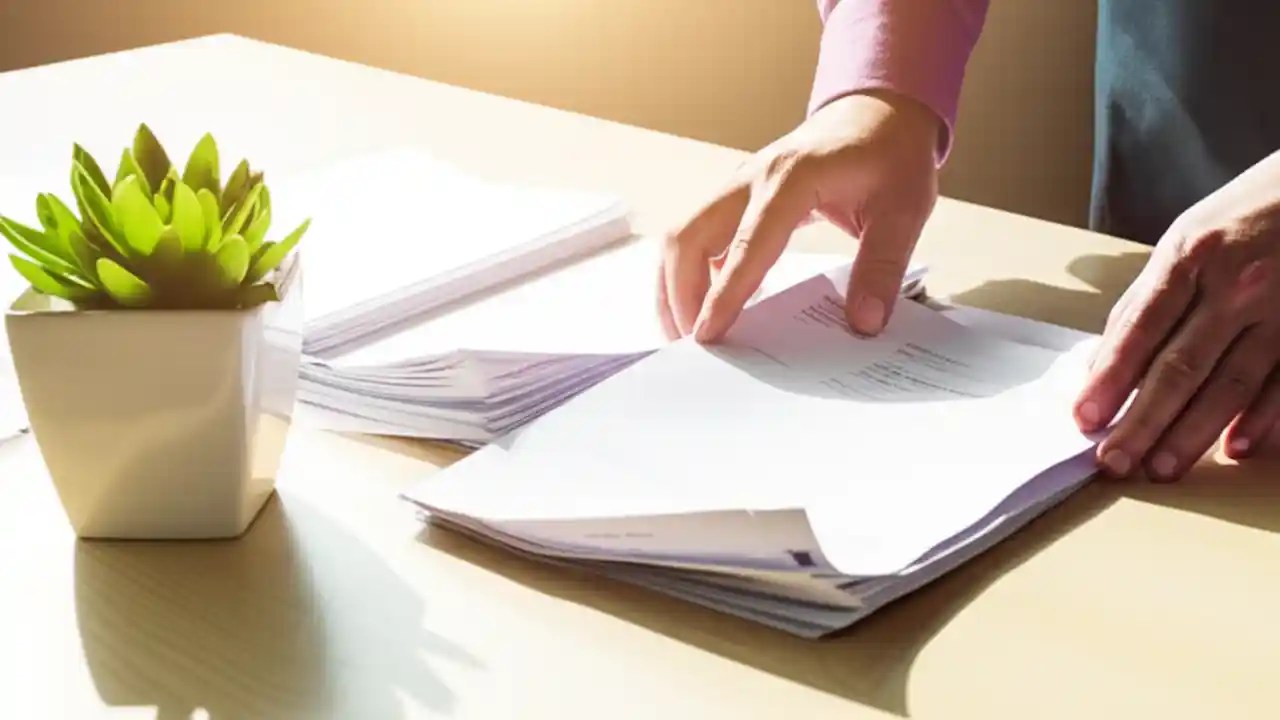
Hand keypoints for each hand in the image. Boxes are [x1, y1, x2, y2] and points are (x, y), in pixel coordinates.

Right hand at [656, 90, 940, 342]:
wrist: (878, 112)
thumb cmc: (890, 155)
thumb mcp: (905, 210)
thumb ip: (882, 266)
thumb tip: (864, 322)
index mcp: (791, 179)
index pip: (746, 245)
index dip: (723, 294)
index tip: (707, 335)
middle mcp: (751, 178)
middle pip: (688, 237)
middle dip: (680, 294)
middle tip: (693, 346)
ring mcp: (737, 184)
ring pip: (683, 235)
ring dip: (674, 284)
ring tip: (687, 332)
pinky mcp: (735, 196)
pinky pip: (696, 234)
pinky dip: (689, 271)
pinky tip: (707, 303)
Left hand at [1075, 150, 1279, 480]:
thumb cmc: (1245, 215)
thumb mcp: (1189, 238)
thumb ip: (1149, 299)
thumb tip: (1104, 362)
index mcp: (1189, 255)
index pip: (1139, 328)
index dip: (1109, 379)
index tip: (1084, 419)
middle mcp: (1235, 283)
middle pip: (1180, 365)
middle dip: (1142, 420)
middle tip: (1114, 460)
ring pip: (1230, 382)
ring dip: (1192, 432)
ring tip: (1161, 468)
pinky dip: (1261, 419)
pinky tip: (1234, 449)